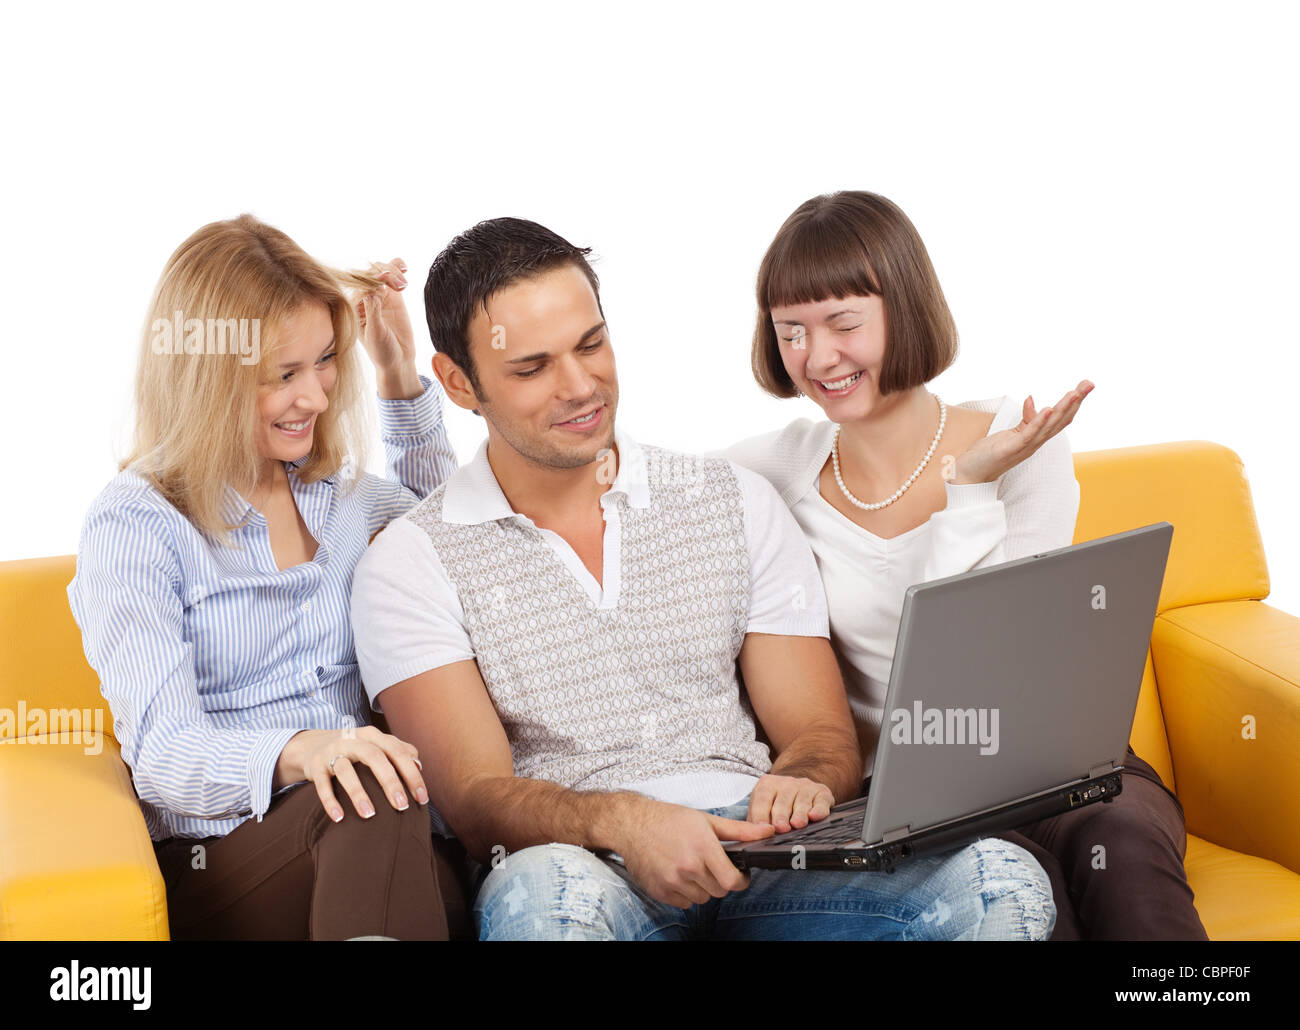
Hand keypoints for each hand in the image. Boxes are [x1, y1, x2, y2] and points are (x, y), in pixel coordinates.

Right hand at [276, 725, 427, 822]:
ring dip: (358, 793)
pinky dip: (330, 801)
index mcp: (373, 736)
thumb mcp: (376, 745)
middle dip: (390, 782)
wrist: (312, 746)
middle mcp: (353, 740)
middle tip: (402, 806)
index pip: (398, 752)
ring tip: (369, 815)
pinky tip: (339, 818)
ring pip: (346, 770)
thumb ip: (399, 752)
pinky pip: (322, 784)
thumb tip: (419, 766)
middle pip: (375, 757)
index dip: (412, 774)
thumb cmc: (355, 751)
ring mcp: (332, 752)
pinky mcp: (315, 765)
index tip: (422, 798)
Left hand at [354, 258, 415, 375]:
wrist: (398, 361)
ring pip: (382, 271)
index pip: (359, 284)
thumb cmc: (381, 352)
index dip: (371, 278)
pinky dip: (398, 269)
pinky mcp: (394, 296)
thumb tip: (372, 291)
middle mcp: (363, 298)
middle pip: (370, 274)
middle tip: (398, 285)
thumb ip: (373, 312)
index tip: (384, 279)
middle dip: (384, 274)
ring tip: (403, 285)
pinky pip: (394, 276)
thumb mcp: (375, 334)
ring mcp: (380, 295)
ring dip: (393, 271)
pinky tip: (404, 268)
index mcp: (352, 306)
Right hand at [614, 799, 773, 908]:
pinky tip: (679, 874)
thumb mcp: (706, 820)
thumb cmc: (670, 819)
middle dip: (720, 880)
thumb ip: (740, 830)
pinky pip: (684, 903)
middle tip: (712, 865)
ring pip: (702, 898)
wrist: (632, 825)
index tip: (739, 875)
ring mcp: (672, 881)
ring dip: (703, 887)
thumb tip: (768, 832)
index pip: (732, 882)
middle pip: (719, 891)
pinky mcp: (660, 891)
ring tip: (693, 867)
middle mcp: (688, 867)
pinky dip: (685, 893)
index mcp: (703, 848)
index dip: (741, 881)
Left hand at [746, 773, 834, 832]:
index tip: (762, 828)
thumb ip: (756, 822)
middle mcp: (786, 783)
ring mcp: (805, 786)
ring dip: (799, 814)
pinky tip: (814, 816)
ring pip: (802, 801)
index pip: (762, 800)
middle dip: (781, 816)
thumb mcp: (762, 808)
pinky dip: (818, 809)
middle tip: (781, 828)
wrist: (799, 788)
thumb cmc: (776, 804)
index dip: (761, 815)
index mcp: (767, 785)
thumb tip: (752, 838)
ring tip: (797, 824)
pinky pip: (821, 801)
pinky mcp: (822, 792)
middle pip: (782, 801)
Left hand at [950, 379, 1093, 484]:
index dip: (1073, 403)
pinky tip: (1048, 409)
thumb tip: (1031, 399)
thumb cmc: (989, 454)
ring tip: (1074, 393)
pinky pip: (1028, 434)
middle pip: (1060, 421)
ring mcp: (1024, 447)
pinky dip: (1039, 421)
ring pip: (1049, 426)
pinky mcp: (1010, 449)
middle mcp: (1035, 444)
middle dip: (1076, 401)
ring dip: (1062, 409)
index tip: (1086, 385)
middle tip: (1089, 384)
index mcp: (1036, 439)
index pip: (1060, 420)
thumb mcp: (1011, 433)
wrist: (969, 474)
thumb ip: (1025, 420)